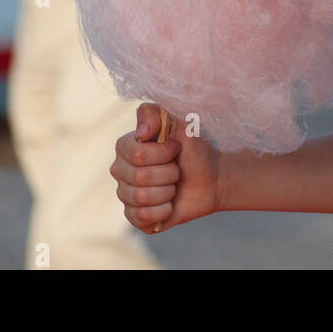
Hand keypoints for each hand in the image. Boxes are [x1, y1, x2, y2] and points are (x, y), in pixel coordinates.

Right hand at [111, 103, 221, 234]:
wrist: (212, 179)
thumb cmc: (194, 149)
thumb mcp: (180, 123)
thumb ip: (156, 114)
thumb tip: (142, 133)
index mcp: (126, 146)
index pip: (137, 154)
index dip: (163, 153)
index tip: (176, 149)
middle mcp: (120, 170)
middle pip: (140, 177)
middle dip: (169, 173)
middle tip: (177, 170)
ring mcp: (126, 194)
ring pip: (141, 198)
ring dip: (168, 191)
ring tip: (174, 186)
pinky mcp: (135, 216)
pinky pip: (141, 217)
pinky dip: (163, 210)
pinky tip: (170, 204)